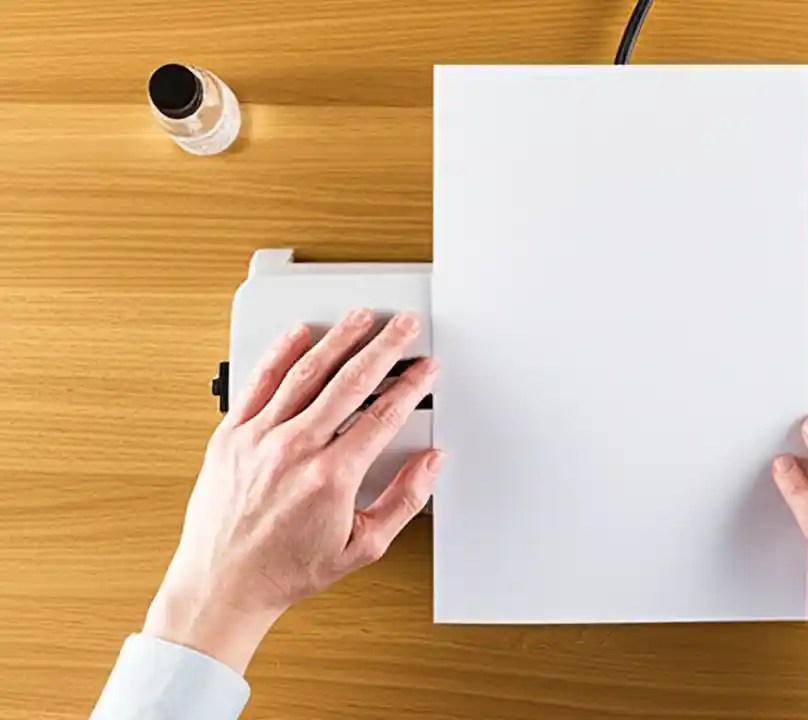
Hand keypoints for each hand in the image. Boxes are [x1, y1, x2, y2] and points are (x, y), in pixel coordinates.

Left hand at [144, 309, 440, 672]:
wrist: (223, 584)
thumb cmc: (287, 570)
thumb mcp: (363, 547)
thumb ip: (404, 500)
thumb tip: (430, 464)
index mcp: (332, 477)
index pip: (384, 414)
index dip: (413, 385)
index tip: (426, 369)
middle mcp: (295, 449)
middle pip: (352, 381)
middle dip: (385, 347)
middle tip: (404, 325)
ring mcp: (260, 438)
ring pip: (307, 372)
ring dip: (340, 338)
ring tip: (362, 317)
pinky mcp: (231, 435)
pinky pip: (258, 382)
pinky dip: (280, 353)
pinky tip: (299, 333)